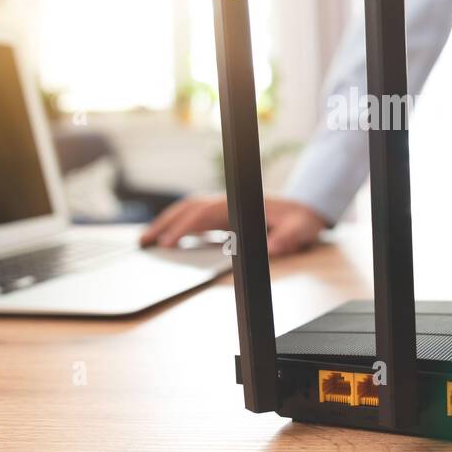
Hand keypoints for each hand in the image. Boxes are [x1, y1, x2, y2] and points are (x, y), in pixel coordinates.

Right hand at [139, 194, 327, 257]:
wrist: (305, 211)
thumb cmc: (301, 220)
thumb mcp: (301, 229)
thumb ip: (288, 238)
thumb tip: (272, 248)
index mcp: (242, 204)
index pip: (206, 213)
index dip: (186, 226)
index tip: (169, 242)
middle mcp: (229, 203)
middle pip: (190, 208)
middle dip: (165, 223)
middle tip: (145, 242)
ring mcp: (224, 208)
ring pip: (188, 211)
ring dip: (166, 223)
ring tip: (146, 241)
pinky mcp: (223, 216)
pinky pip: (194, 219)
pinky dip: (177, 226)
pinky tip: (165, 241)